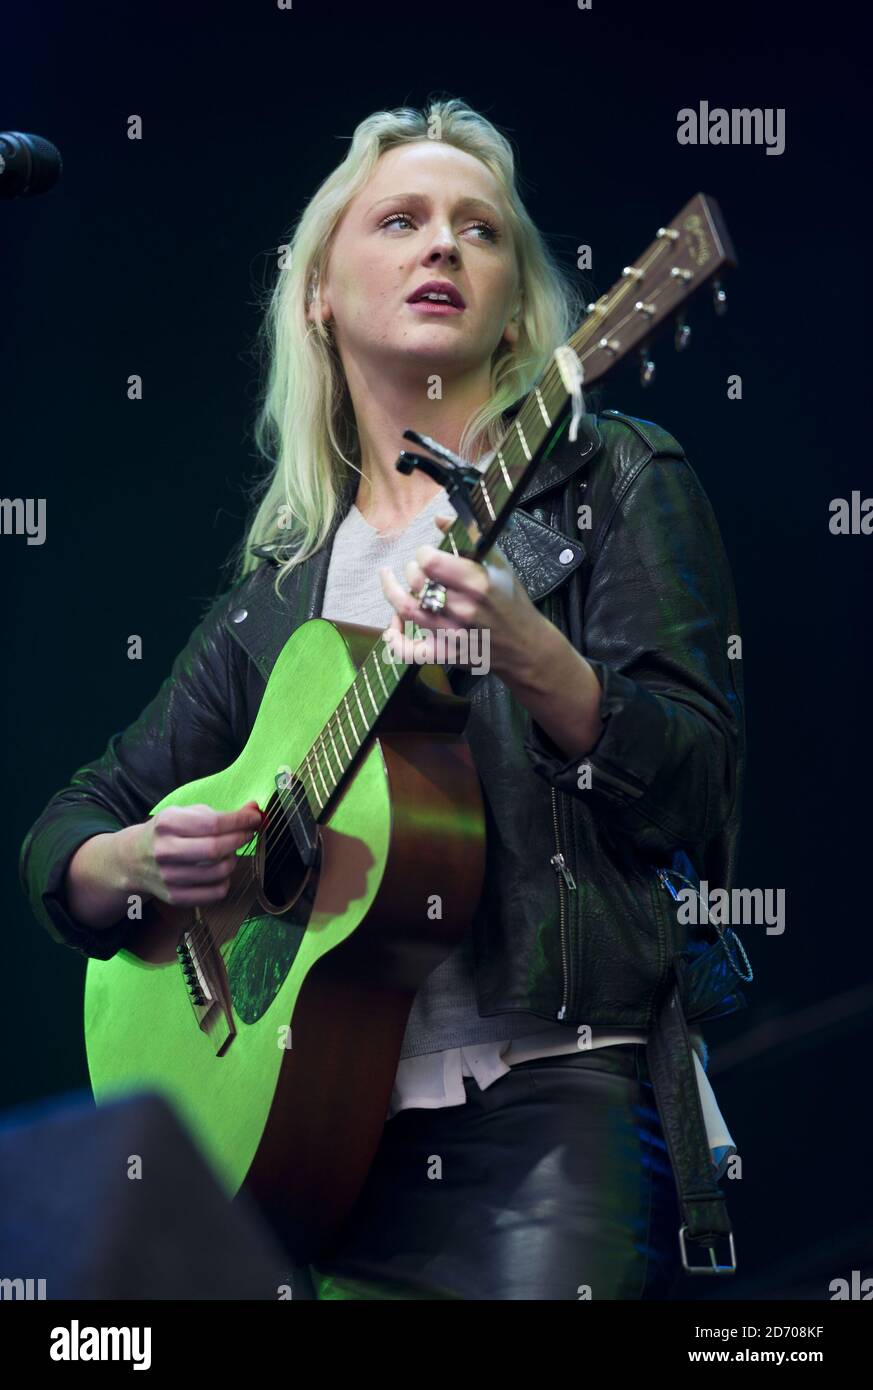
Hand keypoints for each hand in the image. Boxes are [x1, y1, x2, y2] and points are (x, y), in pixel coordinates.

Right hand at [122, 801, 263, 907]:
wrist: (133, 859)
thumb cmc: (168, 832)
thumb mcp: (185, 814)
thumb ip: (219, 813)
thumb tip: (254, 810)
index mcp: (167, 824)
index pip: (212, 824)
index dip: (240, 822)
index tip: (255, 818)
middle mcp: (164, 851)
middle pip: (215, 849)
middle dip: (240, 840)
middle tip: (248, 834)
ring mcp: (168, 877)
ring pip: (218, 872)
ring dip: (233, 861)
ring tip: (230, 853)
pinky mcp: (174, 897)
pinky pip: (214, 894)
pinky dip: (226, 882)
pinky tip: (221, 871)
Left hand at [377, 514, 550, 680]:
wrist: (525, 645)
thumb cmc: (511, 602)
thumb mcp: (499, 564)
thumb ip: (469, 539)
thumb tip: (439, 519)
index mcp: (478, 583)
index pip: (431, 561)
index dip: (424, 553)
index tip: (428, 554)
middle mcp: (463, 609)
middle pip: (417, 582)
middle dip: (411, 569)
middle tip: (417, 568)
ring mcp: (453, 634)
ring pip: (407, 610)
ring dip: (393, 592)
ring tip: (390, 580)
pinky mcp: (445, 653)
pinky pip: (409, 650)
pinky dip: (394, 638)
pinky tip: (392, 624)